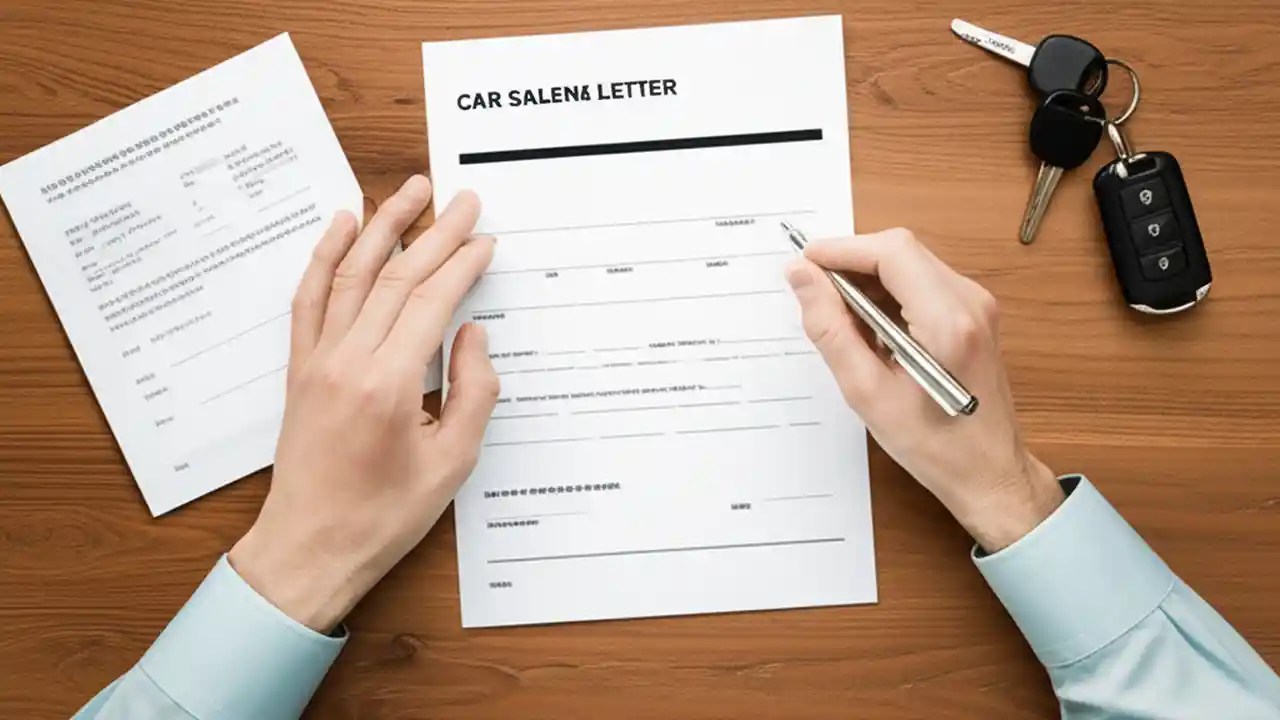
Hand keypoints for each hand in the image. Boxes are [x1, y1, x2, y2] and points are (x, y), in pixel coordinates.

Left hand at [229, 175, 497, 631]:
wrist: (309, 547)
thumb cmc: (383, 515)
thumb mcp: (452, 464)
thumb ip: (474, 394)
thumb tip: (472, 336)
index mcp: (390, 385)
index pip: (430, 302)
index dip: (463, 265)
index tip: (487, 240)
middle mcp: (348, 361)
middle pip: (395, 278)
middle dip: (434, 233)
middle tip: (463, 200)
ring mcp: (318, 360)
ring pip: (351, 275)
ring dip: (382, 228)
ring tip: (408, 192)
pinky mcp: (300, 368)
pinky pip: (308, 299)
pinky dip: (323, 257)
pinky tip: (341, 226)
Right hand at [786, 229, 1061, 551]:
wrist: (991, 473)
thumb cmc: (936, 446)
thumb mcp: (867, 392)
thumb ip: (830, 328)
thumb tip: (802, 277)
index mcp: (947, 321)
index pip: (891, 252)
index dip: (841, 249)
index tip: (805, 264)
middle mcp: (969, 302)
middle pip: (900, 250)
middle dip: (852, 262)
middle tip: (814, 292)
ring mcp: (977, 306)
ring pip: (911, 263)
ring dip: (869, 279)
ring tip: (840, 318)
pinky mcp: (974, 314)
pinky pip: (923, 283)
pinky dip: (889, 293)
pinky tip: (869, 328)